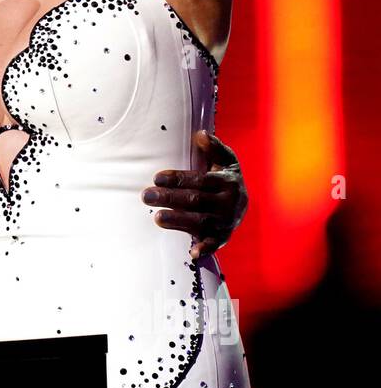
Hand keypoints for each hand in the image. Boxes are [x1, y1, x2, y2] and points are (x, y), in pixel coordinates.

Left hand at [141, 130, 247, 259]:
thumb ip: (214, 148)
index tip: (157, 177)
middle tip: (146, 195)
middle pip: (196, 200)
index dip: (178, 178)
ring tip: (157, 217)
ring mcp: (225, 222)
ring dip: (178, 221)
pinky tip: (192, 252)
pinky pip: (214, 244)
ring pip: (200, 222)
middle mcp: (228, 203)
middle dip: (170, 198)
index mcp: (227, 182)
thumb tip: (200, 135)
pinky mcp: (222, 238)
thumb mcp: (225, 161)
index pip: (200, 180)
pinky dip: (205, 249)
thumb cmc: (224, 178)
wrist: (241, 204)